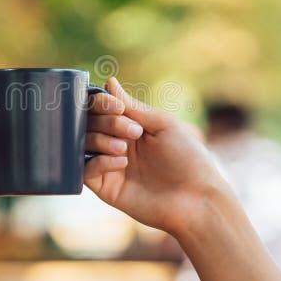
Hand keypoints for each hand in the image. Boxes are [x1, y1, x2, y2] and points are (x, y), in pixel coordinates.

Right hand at [84, 77, 224, 233]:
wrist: (197, 198)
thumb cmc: (187, 159)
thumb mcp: (163, 125)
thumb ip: (133, 107)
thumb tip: (109, 82)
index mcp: (130, 126)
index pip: (100, 108)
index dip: (101, 103)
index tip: (117, 107)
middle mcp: (116, 143)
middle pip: (89, 123)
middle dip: (106, 122)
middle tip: (133, 132)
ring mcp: (109, 166)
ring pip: (83, 144)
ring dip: (101, 140)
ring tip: (124, 149)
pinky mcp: (106, 188)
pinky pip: (85, 171)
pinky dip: (99, 162)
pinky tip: (121, 163)